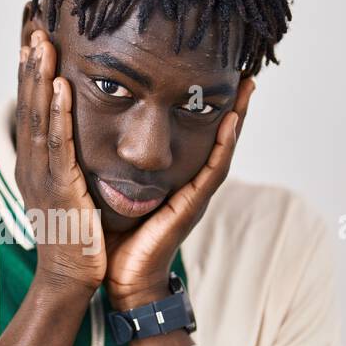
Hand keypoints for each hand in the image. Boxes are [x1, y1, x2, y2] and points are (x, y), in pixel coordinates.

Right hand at [14, 30, 106, 298]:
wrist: (70, 278)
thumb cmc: (78, 238)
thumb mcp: (70, 191)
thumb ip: (72, 162)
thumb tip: (82, 138)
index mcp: (34, 162)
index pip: (31, 106)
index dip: (29, 69)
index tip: (32, 33)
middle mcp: (31, 163)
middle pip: (28, 102)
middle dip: (29, 61)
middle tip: (31, 21)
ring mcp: (41, 175)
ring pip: (39, 117)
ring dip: (39, 77)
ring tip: (41, 42)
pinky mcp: (59, 187)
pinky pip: (58, 143)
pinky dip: (58, 112)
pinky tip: (61, 85)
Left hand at [104, 77, 256, 309]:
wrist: (123, 278)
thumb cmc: (118, 238)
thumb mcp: (116, 191)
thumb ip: (117, 168)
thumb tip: (97, 136)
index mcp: (175, 179)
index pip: (195, 134)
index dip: (205, 105)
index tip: (215, 73)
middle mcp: (191, 183)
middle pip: (218, 136)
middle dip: (233, 103)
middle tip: (244, 67)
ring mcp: (195, 195)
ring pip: (223, 147)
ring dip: (238, 115)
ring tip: (248, 84)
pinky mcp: (191, 206)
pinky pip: (213, 171)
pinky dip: (225, 145)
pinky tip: (232, 119)